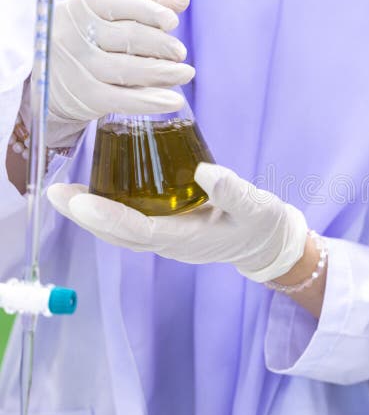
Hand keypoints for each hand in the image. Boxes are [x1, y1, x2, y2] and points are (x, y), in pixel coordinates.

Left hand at [46, 163, 308, 282]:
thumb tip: (204, 171)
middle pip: (120, 234)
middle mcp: (172, 243)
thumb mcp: (257, 207)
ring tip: (65, 192)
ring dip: (91, 214)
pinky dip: (108, 209)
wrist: (268, 243)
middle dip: (86, 216)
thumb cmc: (262, 225)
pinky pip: (130, 222)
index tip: (82, 202)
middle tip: (56, 192)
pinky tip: (96, 192)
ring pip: (121, 230)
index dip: (109, 217)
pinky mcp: (168, 228)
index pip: (141, 231)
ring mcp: (168, 238)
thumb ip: (233, 191)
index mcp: (190, 240)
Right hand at [47, 0, 194, 146]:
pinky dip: (151, 101)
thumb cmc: (93, 36)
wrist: (55, 74)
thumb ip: (147, 1)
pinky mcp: (85, 97)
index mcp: (83, 7)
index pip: (117, 3)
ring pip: (127, 70)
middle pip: (127, 38)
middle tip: (180, 52)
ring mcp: (78, 67)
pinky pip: (122, 100)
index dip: (148, 12)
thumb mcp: (112, 13)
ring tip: (186, 73)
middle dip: (160, 45)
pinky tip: (175, 101)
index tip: (172, 22)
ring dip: (162, 72)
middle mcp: (76, 35)